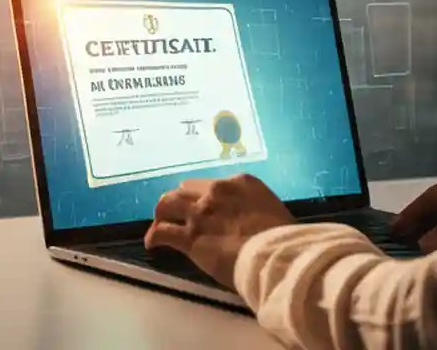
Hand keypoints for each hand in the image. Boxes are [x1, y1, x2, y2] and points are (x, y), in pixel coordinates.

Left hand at [145, 174, 293, 287]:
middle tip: (179, 214)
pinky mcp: (189, 236)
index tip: (205, 207)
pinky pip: (162, 232)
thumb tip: (250, 220)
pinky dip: (154, 237)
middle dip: (181, 201)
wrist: (275, 254)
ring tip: (160, 223)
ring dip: (162, 213)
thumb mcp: (271, 209)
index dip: (205, 196)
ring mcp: (200, 212)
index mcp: (240, 183)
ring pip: (168, 204)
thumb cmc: (283, 238)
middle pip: (186, 189)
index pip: (211, 184)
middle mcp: (216, 191)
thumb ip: (254, 208)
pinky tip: (153, 244)